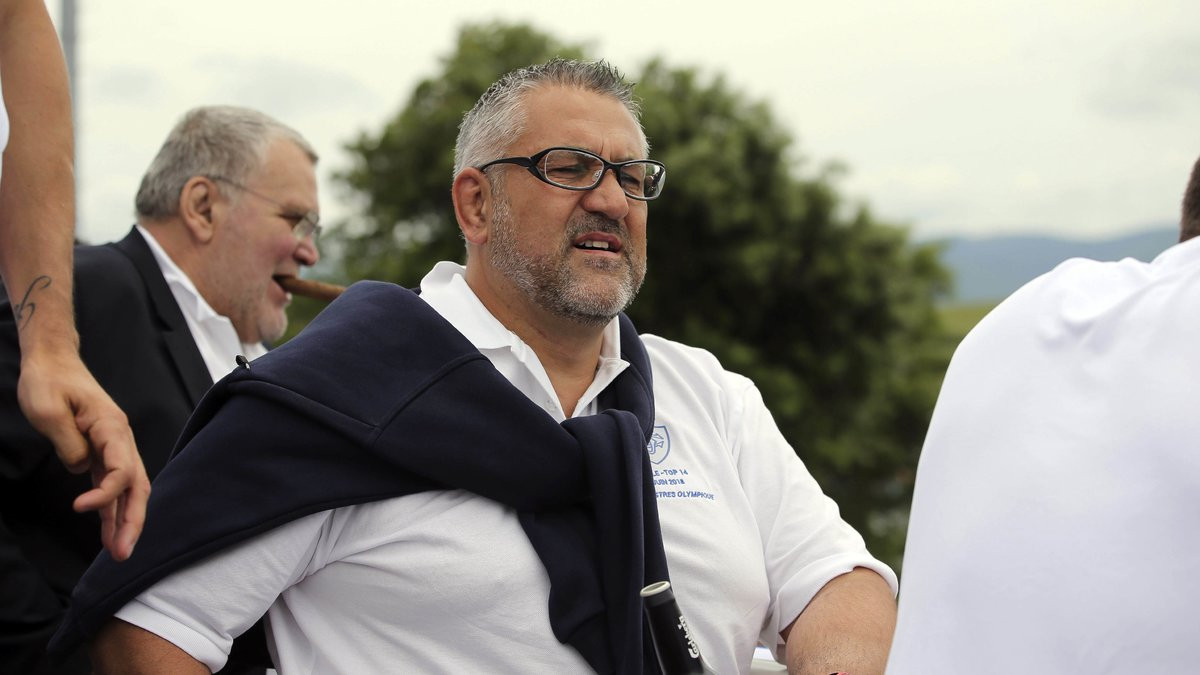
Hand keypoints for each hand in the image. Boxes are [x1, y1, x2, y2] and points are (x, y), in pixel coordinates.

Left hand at [17, 348, 149, 559]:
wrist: (53, 361)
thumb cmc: (49, 380)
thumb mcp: (48, 409)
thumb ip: (68, 443)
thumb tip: (82, 469)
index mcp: (111, 427)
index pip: (122, 469)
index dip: (106, 495)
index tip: (78, 508)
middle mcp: (119, 438)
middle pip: (137, 485)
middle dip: (133, 520)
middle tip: (122, 553)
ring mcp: (113, 446)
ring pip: (129, 488)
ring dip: (126, 520)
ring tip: (118, 551)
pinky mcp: (101, 451)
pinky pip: (113, 484)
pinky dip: (112, 508)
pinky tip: (108, 531)